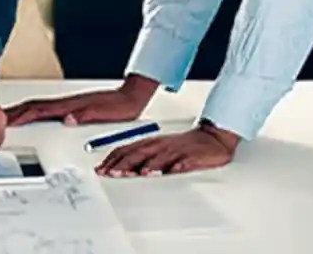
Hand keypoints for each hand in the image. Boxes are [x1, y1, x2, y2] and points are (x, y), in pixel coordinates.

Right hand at [5, 75, 156, 125]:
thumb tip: (68, 119)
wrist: (131, 96)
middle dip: (12, 111)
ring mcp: (66, 104)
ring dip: (19, 111)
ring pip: (36, 106)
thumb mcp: (106, 115)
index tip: (5, 120)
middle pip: (32, 106)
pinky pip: (43, 109)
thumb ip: (86, 116)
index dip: (21, 115)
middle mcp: (65, 104)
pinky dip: (30, 112)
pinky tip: (28, 116)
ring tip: (4, 117)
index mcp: (70, 106)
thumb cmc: (120, 107)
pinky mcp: (69, 107)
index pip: (39, 110)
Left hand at [96, 123, 239, 176]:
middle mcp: (159, 145)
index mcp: (149, 143)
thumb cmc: (181, 146)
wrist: (210, 138)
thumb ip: (140, 157)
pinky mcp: (191, 157)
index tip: (101, 170)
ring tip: (138, 174)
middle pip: (138, 153)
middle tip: (113, 174)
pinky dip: (176, 167)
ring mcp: (175, 150)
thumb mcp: (157, 148)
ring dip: (148, 166)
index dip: (112, 159)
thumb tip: (118, 168)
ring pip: (159, 157)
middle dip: (124, 164)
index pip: (126, 149)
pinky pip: (182, 162)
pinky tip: (171, 171)